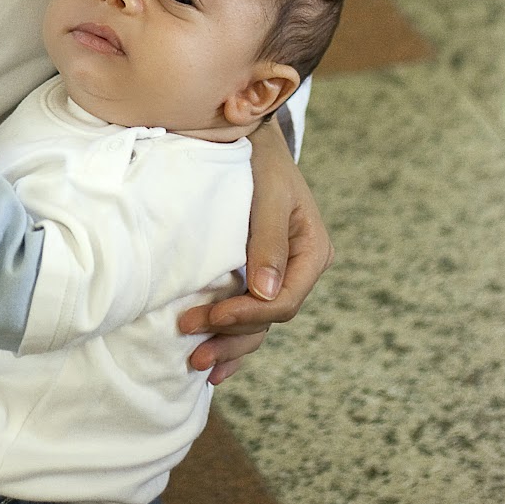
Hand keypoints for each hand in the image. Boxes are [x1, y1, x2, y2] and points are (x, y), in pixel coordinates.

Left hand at [179, 118, 332, 383]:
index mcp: (313, 252)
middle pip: (269, 319)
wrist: (248, 136)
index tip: (211, 317)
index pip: (283, 301)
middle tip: (192, 350)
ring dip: (228, 347)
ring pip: (259, 325)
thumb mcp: (268, 193)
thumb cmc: (259, 160)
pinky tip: (215, 367)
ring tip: (196, 365)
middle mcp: (300, 270)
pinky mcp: (258, 276)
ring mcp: (280, 276)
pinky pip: (250, 316)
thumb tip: (266, 294)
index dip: (246, 314)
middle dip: (230, 337)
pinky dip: (231, 341)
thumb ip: (267, 241)